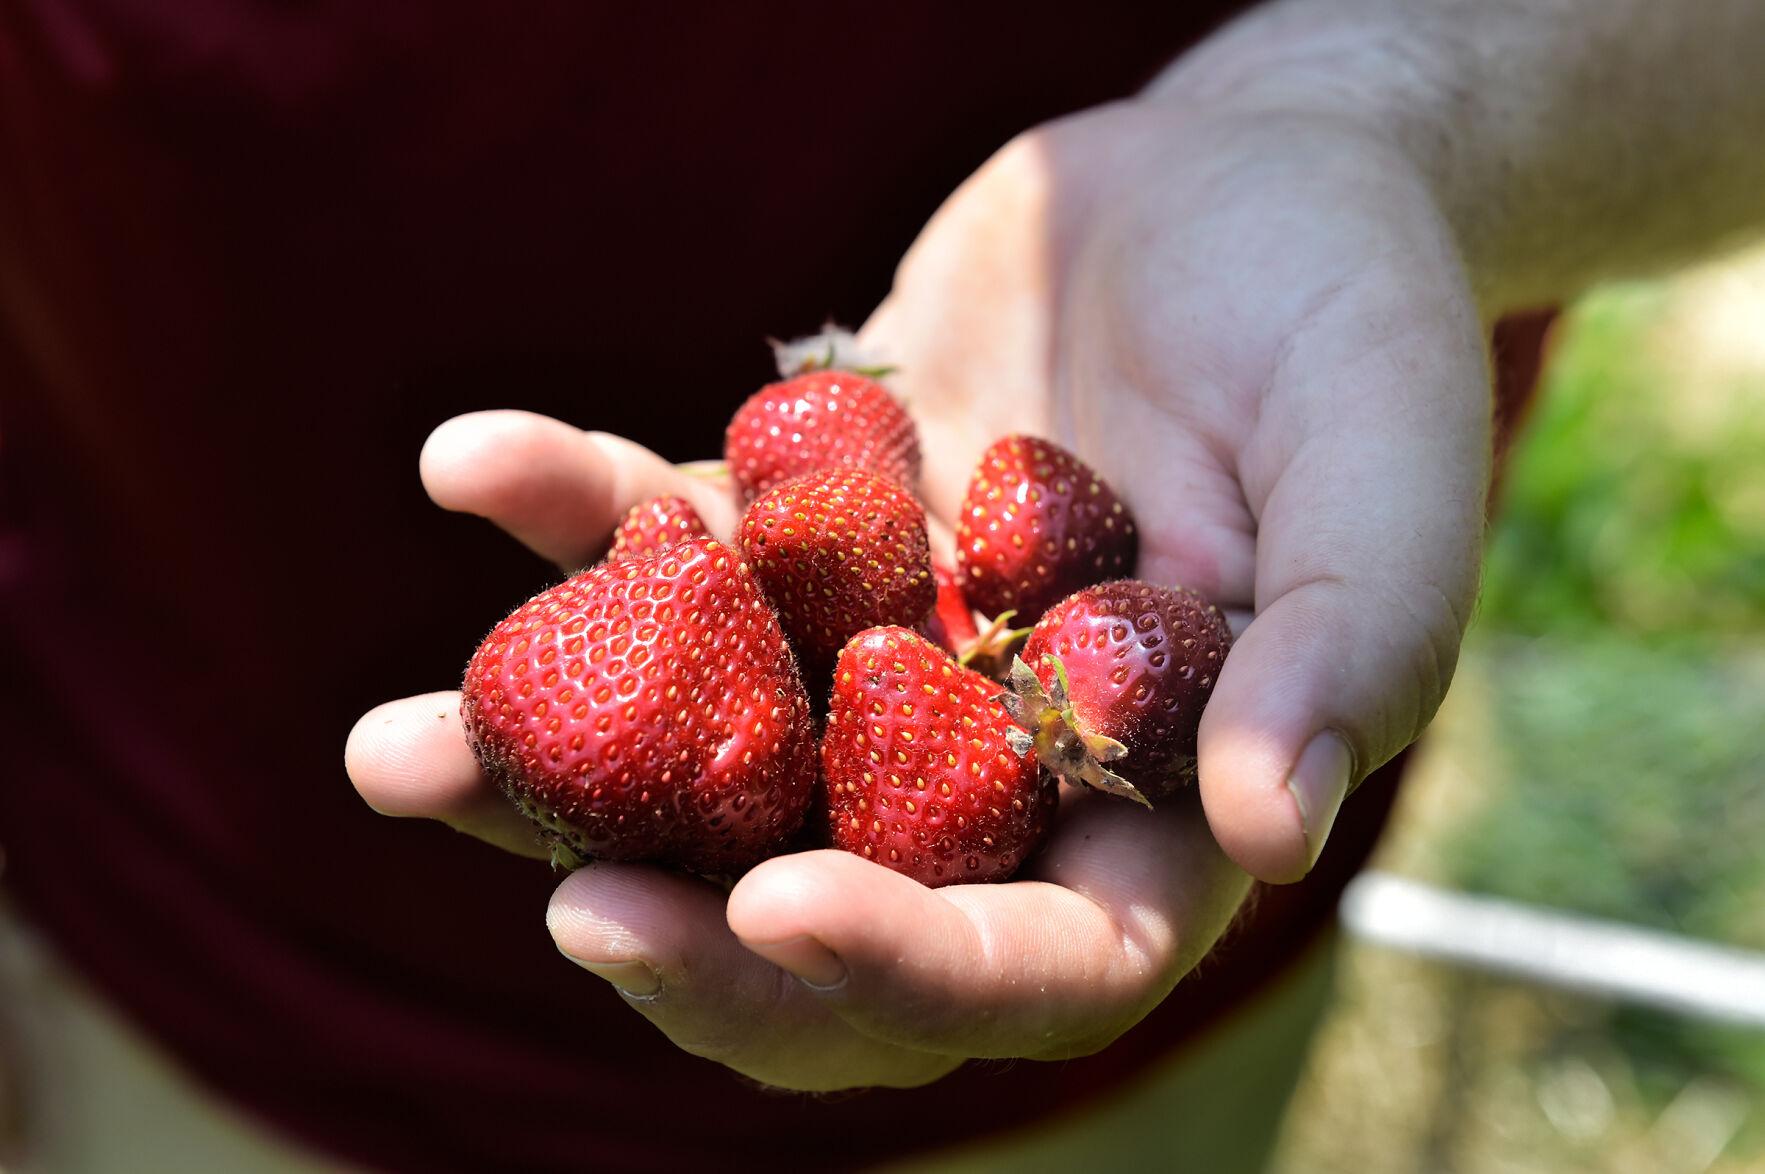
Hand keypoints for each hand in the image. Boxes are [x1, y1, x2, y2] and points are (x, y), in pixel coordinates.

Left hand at [346, 82, 1489, 1090]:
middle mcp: (1000, 762)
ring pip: (711, 754)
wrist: (1246, 178)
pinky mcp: (803, 537)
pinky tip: (472, 461)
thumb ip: (1352, 645)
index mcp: (1153, 803)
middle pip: (842, 904)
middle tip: (571, 908)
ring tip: (398, 758)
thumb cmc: (1352, 319)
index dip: (914, 968)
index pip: (1042, 953)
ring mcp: (885, 655)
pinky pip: (671, 549)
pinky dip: (569, 518)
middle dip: (696, 935)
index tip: (776, 908)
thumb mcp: (1388, 463)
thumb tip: (1276, 830)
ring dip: (550, 768)